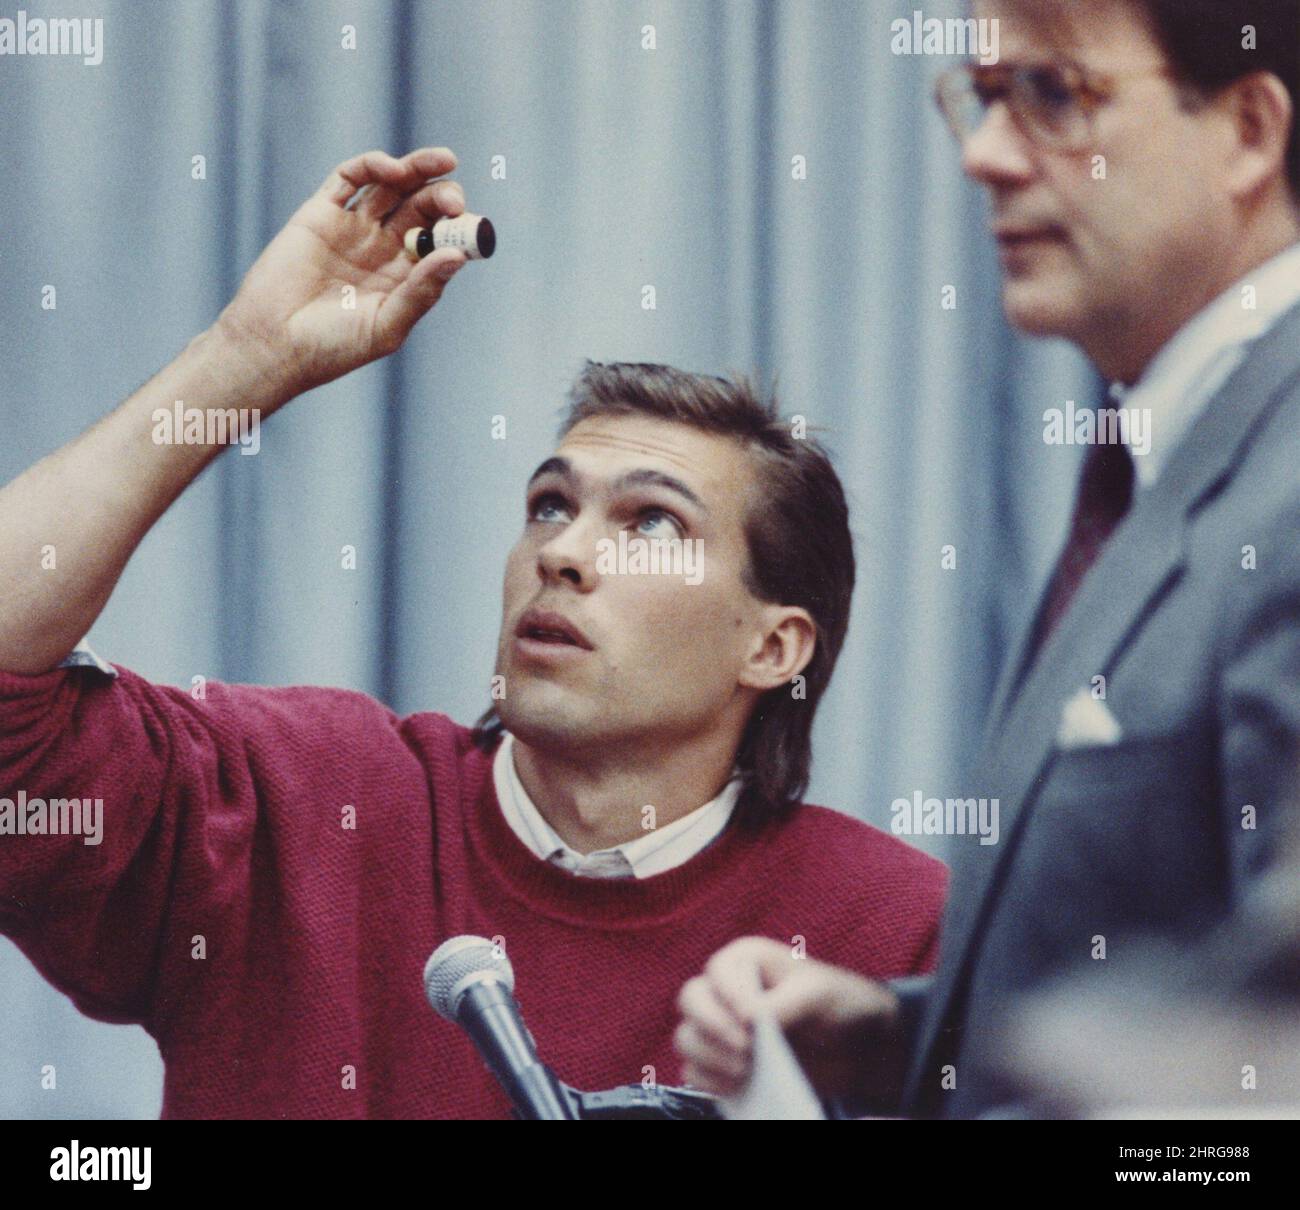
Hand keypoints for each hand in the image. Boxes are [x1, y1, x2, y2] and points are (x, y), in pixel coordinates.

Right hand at [214, 147, 472, 399]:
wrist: (274, 345)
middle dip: (442, 196)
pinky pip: (349, 178)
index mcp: (403, 276)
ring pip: (391, 186)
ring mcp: (352, 228)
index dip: (456, 228)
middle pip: (420, 208)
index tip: (469, 223)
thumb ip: (421, 291)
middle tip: (454, 199)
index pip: (439, 240)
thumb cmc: (333, 347)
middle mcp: (381, 248)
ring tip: (443, 162)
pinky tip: (393, 169)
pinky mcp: (320, 213)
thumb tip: (458, 256)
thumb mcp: (387, 326)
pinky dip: (372, 166)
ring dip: (418, 169)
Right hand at [674, 936, 903, 1102]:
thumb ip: (783, 1003)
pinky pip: (694, 1073)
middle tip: (745, 1048)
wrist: (857, 1048)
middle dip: (712, 1026)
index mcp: (746, 961)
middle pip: (690, 1000)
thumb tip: (747, 1020)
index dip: (728, 996)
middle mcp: (727, 991)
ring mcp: (722, 1029)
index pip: (718, 970)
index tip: (751, 1022)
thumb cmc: (838, 1004)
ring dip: (710, 1057)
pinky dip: (709, 1082)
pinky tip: (738, 1085)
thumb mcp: (818, 995)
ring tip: (746, 1070)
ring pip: (687, 1038)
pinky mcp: (723, 1064)